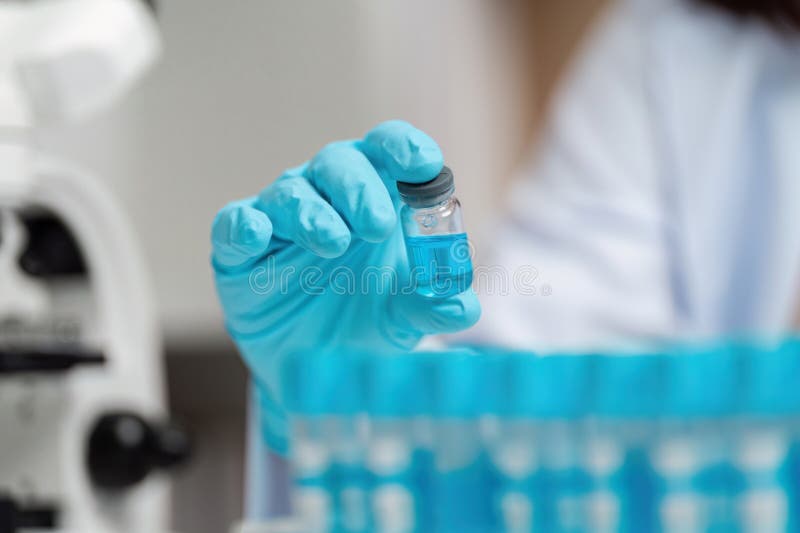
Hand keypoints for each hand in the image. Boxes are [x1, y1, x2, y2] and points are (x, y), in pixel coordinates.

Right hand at [211, 120, 479, 450]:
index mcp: (374, 195)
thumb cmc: (362, 318)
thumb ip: (431, 306)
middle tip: (378, 224)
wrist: (310, 365)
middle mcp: (326, 195)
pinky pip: (236, 224)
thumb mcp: (403, 317)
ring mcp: (280, 217)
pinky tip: (259, 235)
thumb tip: (463, 308)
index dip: (405, 149)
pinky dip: (246, 226)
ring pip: (291, 192)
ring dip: (312, 212)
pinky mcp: (240, 249)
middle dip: (360, 189)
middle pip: (339, 163)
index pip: (388, 150)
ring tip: (334, 243)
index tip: (424, 164)